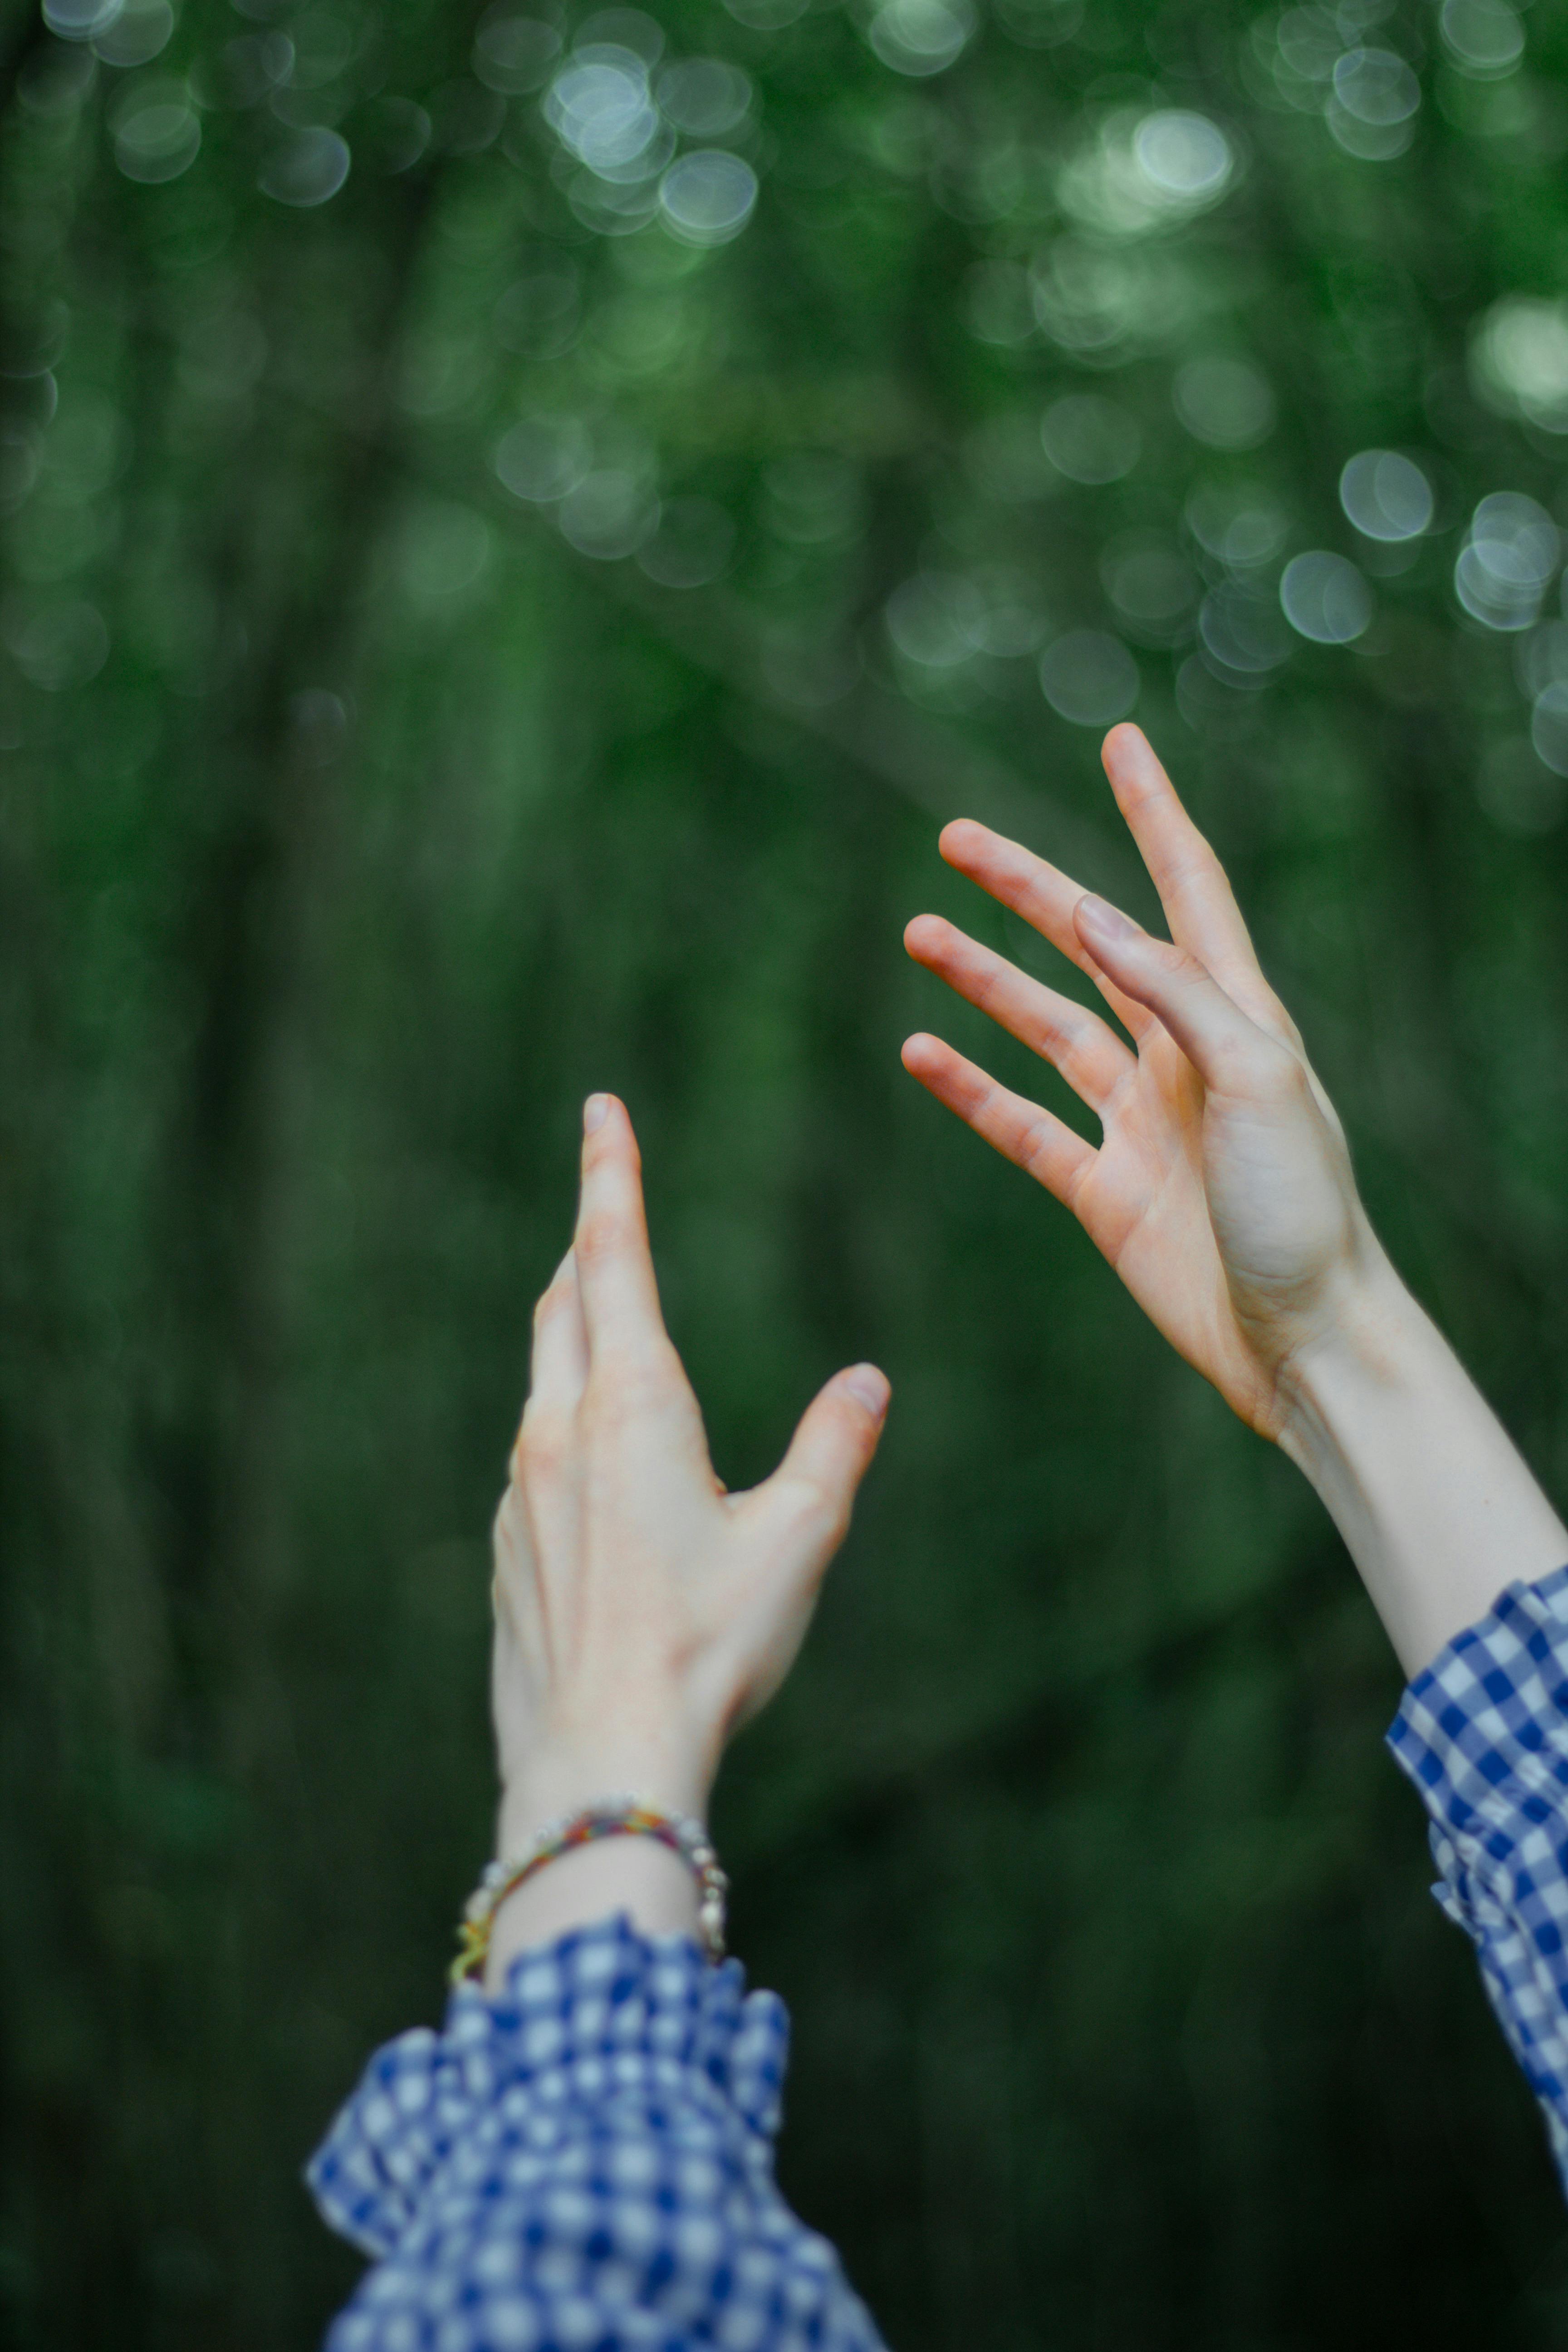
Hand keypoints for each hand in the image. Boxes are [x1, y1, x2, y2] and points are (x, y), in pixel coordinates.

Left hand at [487, 1092, 888, 1958]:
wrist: (600, 1757)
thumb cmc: (708, 1648)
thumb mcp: (798, 1542)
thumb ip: (833, 1449)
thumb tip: (865, 1382)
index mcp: (633, 1407)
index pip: (613, 1255)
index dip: (610, 1174)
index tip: (600, 1108)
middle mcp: (560, 1431)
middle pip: (563, 1303)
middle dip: (586, 1243)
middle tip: (603, 1201)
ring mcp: (520, 1492)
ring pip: (542, 1377)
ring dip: (572, 1331)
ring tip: (601, 1317)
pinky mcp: (507, 1550)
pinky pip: (533, 1454)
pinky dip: (564, 1420)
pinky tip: (595, 1463)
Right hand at [901, 723, 1387, 1441]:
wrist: (1304, 1340)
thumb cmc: (1304, 1208)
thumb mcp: (1256, 1077)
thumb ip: (1175, 993)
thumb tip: (1096, 916)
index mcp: (1235, 1015)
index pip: (1186, 888)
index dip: (1152, 812)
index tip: (1122, 742)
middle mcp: (1182, 1056)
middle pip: (1092, 946)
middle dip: (1026, 889)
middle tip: (956, 837)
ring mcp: (1139, 1124)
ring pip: (1045, 1027)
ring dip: (984, 979)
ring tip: (919, 932)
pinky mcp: (1104, 1191)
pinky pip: (1022, 1123)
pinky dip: (971, 1087)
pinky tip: (920, 1054)